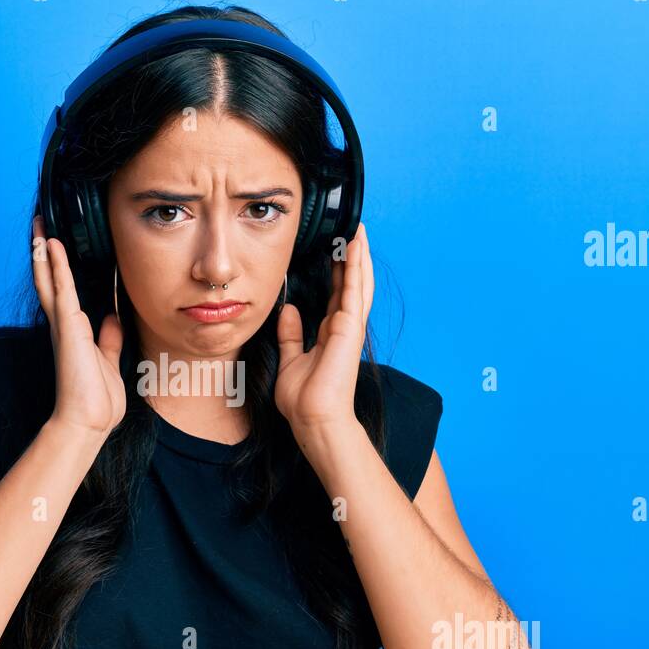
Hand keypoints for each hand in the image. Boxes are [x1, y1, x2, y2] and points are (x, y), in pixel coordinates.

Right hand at [32, 214, 125, 436]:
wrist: (88, 422)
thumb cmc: (97, 400)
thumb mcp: (108, 360)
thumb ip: (109, 338)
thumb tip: (112, 317)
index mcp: (72, 333)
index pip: (61, 292)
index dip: (56, 268)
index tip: (53, 245)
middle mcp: (63, 325)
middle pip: (49, 280)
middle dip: (44, 254)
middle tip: (39, 226)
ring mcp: (62, 325)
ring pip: (50, 279)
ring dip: (44, 252)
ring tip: (39, 226)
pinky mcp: (67, 327)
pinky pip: (61, 288)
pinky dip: (56, 265)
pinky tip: (51, 244)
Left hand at [275, 222, 373, 436]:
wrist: (313, 419)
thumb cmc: (304, 399)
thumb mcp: (290, 360)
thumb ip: (291, 335)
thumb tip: (289, 310)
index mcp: (332, 333)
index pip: (337, 294)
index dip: (338, 271)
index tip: (335, 249)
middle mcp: (344, 327)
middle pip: (352, 284)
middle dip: (352, 257)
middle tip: (351, 230)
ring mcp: (350, 327)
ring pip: (358, 282)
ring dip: (359, 255)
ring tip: (358, 229)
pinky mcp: (351, 327)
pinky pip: (354, 290)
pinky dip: (356, 266)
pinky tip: (355, 246)